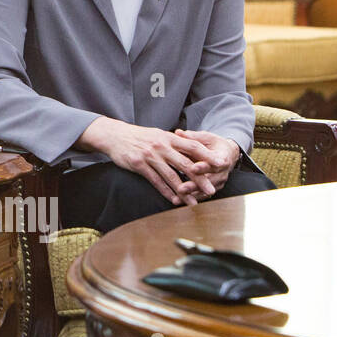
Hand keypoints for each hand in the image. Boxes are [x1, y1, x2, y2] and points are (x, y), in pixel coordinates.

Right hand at [79, 117, 221, 205]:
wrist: (114, 135)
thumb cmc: (139, 136)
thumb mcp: (158, 134)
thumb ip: (175, 142)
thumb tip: (194, 150)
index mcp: (169, 137)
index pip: (193, 146)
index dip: (208, 155)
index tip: (221, 164)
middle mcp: (161, 146)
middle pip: (185, 164)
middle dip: (200, 178)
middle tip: (211, 190)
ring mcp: (150, 156)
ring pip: (171, 176)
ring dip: (184, 191)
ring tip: (193, 202)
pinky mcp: (139, 165)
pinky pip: (155, 181)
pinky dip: (166, 191)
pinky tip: (173, 200)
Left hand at [175, 130, 240, 198]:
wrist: (226, 154)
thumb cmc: (213, 144)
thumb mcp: (205, 137)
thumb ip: (192, 137)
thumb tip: (178, 132)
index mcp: (222, 158)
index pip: (213, 163)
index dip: (204, 166)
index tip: (193, 168)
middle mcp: (222, 172)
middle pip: (209, 180)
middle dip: (195, 185)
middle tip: (182, 188)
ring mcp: (218, 182)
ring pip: (206, 191)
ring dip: (192, 195)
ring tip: (178, 198)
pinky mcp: (213, 188)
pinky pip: (203, 196)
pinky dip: (192, 199)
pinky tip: (179, 202)